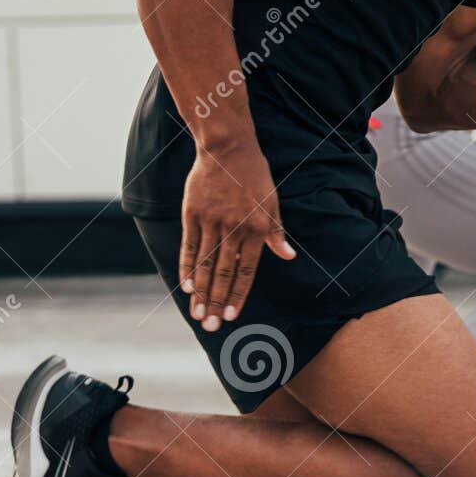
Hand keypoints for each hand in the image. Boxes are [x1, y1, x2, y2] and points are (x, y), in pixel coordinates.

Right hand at [179, 144, 295, 331]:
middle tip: (211, 327)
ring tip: (197, 315)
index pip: (247, 270)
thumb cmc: (254, 175)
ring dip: (201, 292)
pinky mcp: (193, 214)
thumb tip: (288, 256)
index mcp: (257, 227)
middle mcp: (234, 228)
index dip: (239, 294)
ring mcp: (212, 222)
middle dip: (217, 302)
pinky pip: (190, 246)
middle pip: (225, 272)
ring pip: (206, 264)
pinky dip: (188, 267)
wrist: (228, 148)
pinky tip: (187, 286)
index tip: (232, 316)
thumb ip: (276, 231)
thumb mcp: (273, 201)